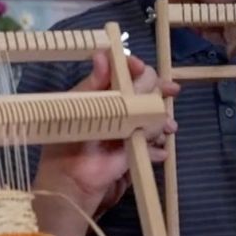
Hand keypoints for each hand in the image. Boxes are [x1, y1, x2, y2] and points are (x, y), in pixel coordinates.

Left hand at [36, 52, 178, 215]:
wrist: (72, 181)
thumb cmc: (68, 141)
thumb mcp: (78, 108)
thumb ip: (93, 84)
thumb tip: (102, 54)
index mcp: (103, 94)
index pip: (124, 73)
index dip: (135, 68)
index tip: (140, 68)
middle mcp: (118, 108)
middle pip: (145, 89)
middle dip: (156, 89)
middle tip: (164, 92)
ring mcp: (128, 129)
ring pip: (155, 115)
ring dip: (163, 119)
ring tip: (167, 126)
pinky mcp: (135, 151)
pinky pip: (155, 146)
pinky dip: (159, 148)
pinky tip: (160, 151)